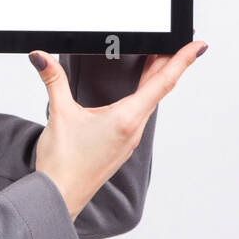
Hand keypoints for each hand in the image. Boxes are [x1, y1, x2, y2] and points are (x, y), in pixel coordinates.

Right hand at [28, 42, 207, 219]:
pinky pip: (138, 115)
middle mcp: (132, 129)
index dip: (181, 60)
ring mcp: (128, 139)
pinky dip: (143, 97)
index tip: (198, 45)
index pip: (162, 82)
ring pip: (149, 102)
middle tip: (177, 42)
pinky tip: (135, 93)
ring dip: (156, 79)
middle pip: (158, 88)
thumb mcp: (60, 114)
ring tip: (159, 60)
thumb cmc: (64, 164)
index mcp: (125, 118)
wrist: (59, 197)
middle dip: (169, 63)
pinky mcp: (120, 146)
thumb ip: (54, 81)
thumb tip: (41, 56)